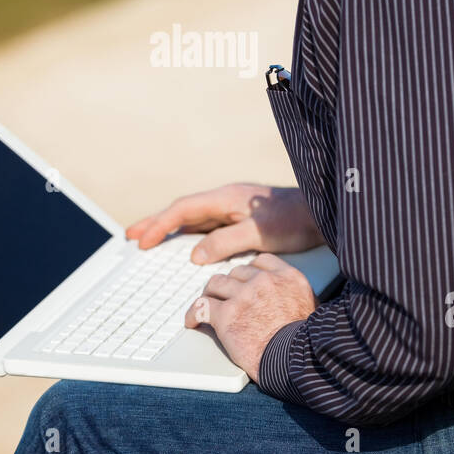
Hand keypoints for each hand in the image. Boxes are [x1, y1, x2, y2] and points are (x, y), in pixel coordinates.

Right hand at [125, 182, 322, 263]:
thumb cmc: (295, 220)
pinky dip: (188, 234)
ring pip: (193, 219)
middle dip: (156, 223)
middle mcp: (226, 200)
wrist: (322, 214)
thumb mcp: (260, 233)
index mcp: (227, 198)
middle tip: (130, 236)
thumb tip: (194, 255)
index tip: (142, 240)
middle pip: (182, 212)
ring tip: (147, 239)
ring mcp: (232, 210)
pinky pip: (206, 227)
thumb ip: (226, 242)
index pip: (183, 209)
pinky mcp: (240, 220)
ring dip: (169, 229)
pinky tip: (184, 244)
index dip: (160, 224)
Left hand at [183, 252, 315, 380]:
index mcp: (288, 277)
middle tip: (223, 298)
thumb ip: (294, 295)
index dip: (248, 272)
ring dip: (210, 295)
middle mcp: (265, 280)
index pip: (260, 261)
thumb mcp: (310, 308)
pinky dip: (193, 314)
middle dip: (229, 285)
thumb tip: (287, 298)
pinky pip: (201, 306)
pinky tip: (192, 322)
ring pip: (216, 284)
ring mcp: (244, 295)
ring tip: (207, 307)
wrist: (296, 361)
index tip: (243, 282)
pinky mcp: (226, 314)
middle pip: (236, 272)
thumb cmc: (306, 344)